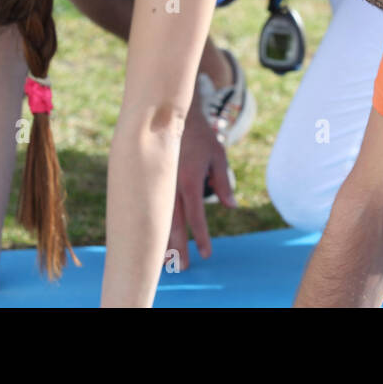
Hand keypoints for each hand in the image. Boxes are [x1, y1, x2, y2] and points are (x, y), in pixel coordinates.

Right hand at [166, 106, 236, 270]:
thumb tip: (231, 206)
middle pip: (173, 222)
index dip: (200, 235)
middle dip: (178, 246)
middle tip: (183, 267)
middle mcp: (170, 183)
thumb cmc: (201, 137)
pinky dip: (151, 225)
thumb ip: (223, 182)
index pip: (195, 214)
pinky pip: (150, 208)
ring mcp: (158, 183)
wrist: (172, 116)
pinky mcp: (151, 181)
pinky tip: (151, 239)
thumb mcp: (218, 156)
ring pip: (159, 218)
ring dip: (162, 240)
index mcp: (188, 178)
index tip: (205, 253)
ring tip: (164, 262)